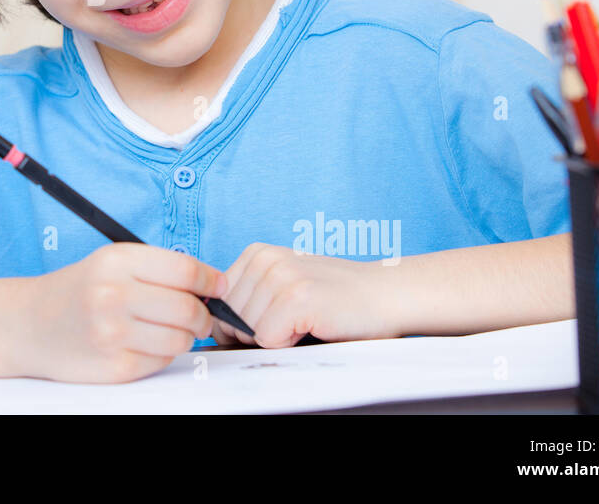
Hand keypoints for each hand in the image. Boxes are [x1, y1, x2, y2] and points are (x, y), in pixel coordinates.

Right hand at [11, 243, 227, 382]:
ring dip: (185, 337)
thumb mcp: (111, 262)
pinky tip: (144, 344)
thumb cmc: (79, 290)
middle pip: (188, 308)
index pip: (184, 269)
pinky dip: (162, 355)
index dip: (209, 279)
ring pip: (181, 339)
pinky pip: (162, 362)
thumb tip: (212, 284)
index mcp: (116, 262)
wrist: (30, 323)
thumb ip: (159, 269)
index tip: (217, 286)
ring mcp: (112, 334)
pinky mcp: (114, 367)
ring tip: (168, 329)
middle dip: (202, 314)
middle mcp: (113, 295)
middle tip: (198, 316)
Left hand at [210, 243, 399, 347]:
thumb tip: (211, 328)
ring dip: (278, 337)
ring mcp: (279, 276)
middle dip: (258, 333)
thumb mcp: (282, 288)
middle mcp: (263, 259)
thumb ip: (247, 300)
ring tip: (307, 320)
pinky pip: (268, 340)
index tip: (278, 315)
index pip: (218, 305)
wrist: (388, 295)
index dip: (243, 324)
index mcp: (255, 254)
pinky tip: (314, 325)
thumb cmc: (337, 300)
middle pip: (230, 320)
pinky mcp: (296, 297)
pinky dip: (290, 344)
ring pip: (248, 333)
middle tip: (297, 319)